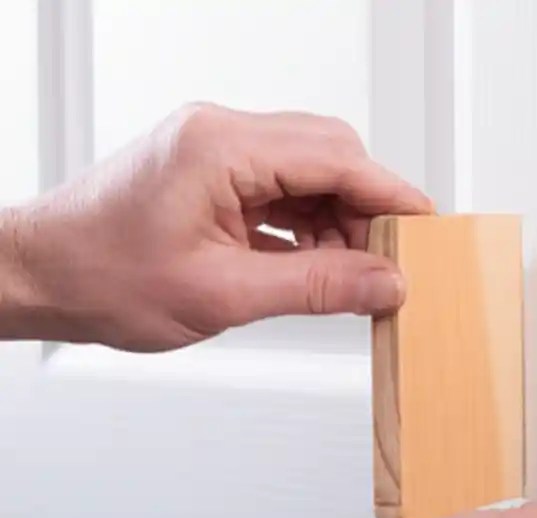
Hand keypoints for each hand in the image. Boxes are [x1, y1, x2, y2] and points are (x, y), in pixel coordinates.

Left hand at [0, 102, 431, 350]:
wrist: (40, 276)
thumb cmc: (102, 278)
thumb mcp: (223, 295)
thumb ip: (316, 286)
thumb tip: (384, 282)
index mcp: (220, 148)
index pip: (335, 158)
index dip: (391, 196)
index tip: (427, 231)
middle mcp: (220, 133)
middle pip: (331, 154)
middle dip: (368, 211)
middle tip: (387, 265)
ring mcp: (215, 148)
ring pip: (312, 170)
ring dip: (339, 221)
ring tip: (347, 275)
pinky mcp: (212, 169)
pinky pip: (283, 184)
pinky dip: (309, 223)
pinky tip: (315, 263)